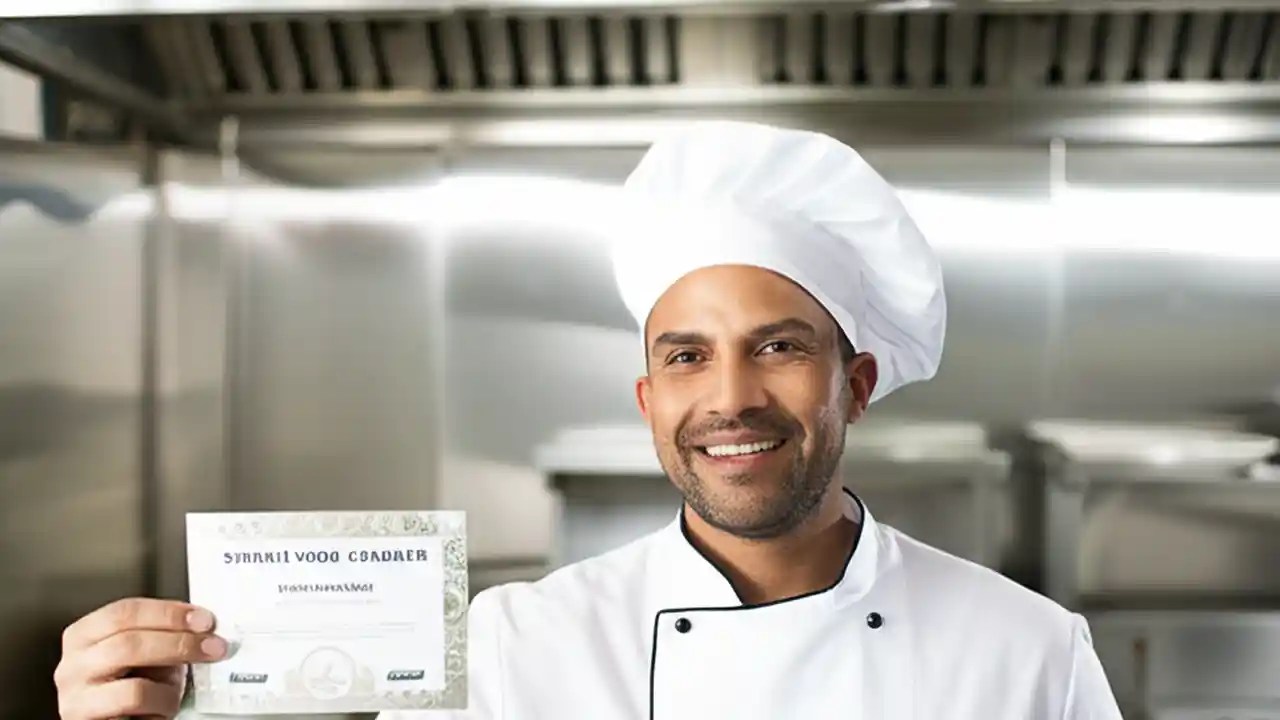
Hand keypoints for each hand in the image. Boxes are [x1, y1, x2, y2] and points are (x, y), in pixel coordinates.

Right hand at [54, 598, 227, 719]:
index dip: (168, 613)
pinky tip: (163, 711)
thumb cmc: (129, 693)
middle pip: (128, 641)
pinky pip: (132, 706)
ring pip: (132, 684)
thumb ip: (163, 638)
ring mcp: (74, 698)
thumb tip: (203, 628)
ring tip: (179, 691)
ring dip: (169, 684)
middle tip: (213, 647)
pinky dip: (159, 706)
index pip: (125, 612)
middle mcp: (72, 665)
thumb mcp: (146, 658)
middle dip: (178, 642)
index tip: (203, 619)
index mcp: (84, 637)